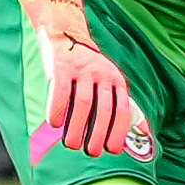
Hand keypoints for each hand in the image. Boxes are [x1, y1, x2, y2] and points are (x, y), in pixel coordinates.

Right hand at [16, 0, 135, 159]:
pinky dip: (58, 109)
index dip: (118, 131)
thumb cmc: (87, 66)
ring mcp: (82, 69)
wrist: (66, 31)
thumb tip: (130, 134)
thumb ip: (115, 101)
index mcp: (116, 80)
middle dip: (98, 134)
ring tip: (71, 145)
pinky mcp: (62, 66)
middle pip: (103, 110)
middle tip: (91, 152)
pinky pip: (61, 90)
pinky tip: (53, 124)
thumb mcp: (108, 79)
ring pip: (82, 103)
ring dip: (77, 127)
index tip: (112, 150)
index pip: (122, 109)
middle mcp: (103, 74)